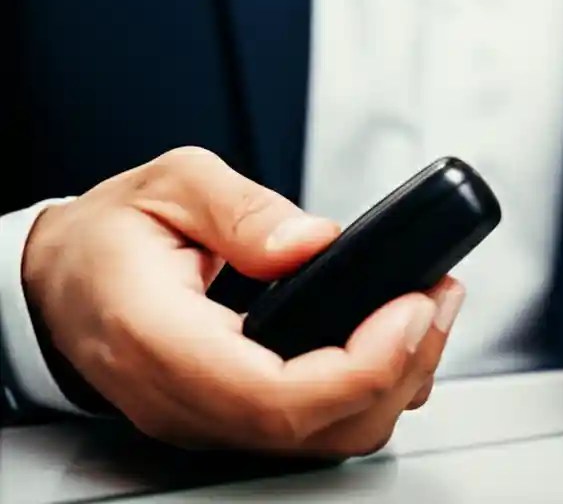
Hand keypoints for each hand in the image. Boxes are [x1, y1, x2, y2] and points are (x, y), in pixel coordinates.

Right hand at [21, 147, 464, 457]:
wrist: (60, 281)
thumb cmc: (106, 239)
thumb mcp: (170, 186)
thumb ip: (240, 209)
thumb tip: (309, 240)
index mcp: (158, 339)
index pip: (275, 395)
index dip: (362, 365)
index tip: (411, 309)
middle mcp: (184, 399)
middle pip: (315, 428)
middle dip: (401, 367)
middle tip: (439, 299)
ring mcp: (208, 419)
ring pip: (323, 438)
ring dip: (396, 379)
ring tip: (431, 309)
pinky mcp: (231, 419)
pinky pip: (313, 427)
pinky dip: (369, 387)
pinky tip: (396, 338)